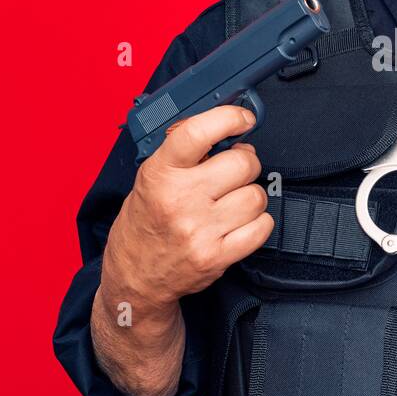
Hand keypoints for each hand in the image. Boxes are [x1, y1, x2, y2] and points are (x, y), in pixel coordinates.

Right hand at [103, 105, 273, 306]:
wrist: (135, 277)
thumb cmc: (144, 224)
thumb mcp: (150, 179)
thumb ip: (184, 154)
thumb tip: (224, 130)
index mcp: (160, 174)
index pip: (198, 132)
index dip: (229, 118)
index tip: (242, 119)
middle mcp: (180, 200)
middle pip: (243, 164)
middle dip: (245, 163)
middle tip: (235, 170)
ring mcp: (200, 230)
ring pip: (256, 196)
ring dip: (250, 196)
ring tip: (232, 201)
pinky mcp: (217, 257)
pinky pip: (262, 228)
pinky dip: (258, 223)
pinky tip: (239, 222)